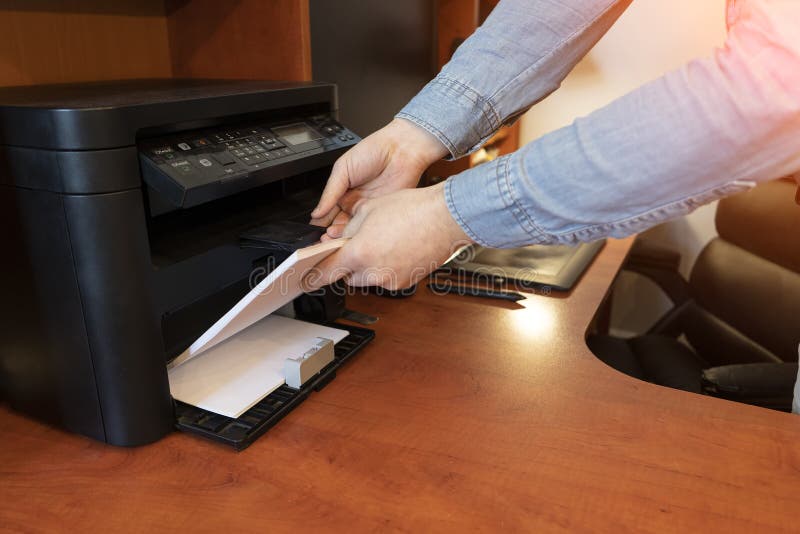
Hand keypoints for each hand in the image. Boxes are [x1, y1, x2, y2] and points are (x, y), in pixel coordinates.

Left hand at [304, 182, 472, 290]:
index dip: (313, 277)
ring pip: (367, 278)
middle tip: (358, 244)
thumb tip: (342, 237)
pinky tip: (396, 248)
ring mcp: (391, 280)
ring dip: (367, 265)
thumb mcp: (369, 210)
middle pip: (347, 276)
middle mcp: (374, 272)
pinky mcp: (405, 282)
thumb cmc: (412, 210)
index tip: (304, 281)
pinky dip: (386, 267)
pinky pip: (386, 278)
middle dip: (348, 263)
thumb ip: (349, 229)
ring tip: (382, 242)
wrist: (445, 217)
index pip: (327, 272)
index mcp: (359, 253)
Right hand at [309, 118, 448, 237]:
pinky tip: (350, 239)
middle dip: (329, 234)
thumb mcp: (343, 169)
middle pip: (338, 224)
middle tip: (322, 242)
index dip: (319, 224)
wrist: (401, 150)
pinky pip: (368, 228)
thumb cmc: (374, 151)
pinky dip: (359, 235)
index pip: (327, 212)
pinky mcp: (382, 214)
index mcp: (342, 191)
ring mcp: (368, 209)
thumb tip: (316, 212)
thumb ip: (330, 192)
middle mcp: (354, 202)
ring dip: (342, 237)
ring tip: (333, 242)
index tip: (312, 235)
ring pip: (352, 229)